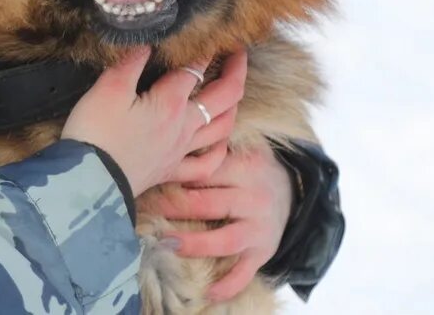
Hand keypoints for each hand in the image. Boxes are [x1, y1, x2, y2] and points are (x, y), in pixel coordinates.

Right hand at [61, 47, 242, 195]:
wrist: (89, 182)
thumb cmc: (97, 134)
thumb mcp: (108, 88)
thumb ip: (131, 61)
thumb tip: (148, 39)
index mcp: (170, 102)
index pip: (196, 69)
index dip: (205, 49)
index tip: (213, 34)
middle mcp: (184, 126)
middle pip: (224, 97)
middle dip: (236, 72)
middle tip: (239, 54)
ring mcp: (181, 151)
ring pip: (222, 129)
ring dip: (233, 107)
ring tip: (232, 92)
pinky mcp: (171, 171)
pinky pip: (206, 164)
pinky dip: (219, 151)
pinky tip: (219, 144)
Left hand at [140, 113, 293, 301]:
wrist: (293, 190)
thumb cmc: (250, 167)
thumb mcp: (238, 149)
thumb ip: (210, 147)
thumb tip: (166, 141)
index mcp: (244, 166)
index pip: (202, 171)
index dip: (171, 174)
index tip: (145, 175)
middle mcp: (253, 197)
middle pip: (205, 205)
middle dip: (169, 208)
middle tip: (140, 207)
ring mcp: (259, 228)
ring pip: (222, 240)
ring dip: (192, 244)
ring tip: (164, 244)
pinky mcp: (264, 252)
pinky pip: (245, 272)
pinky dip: (227, 285)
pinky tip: (207, 292)